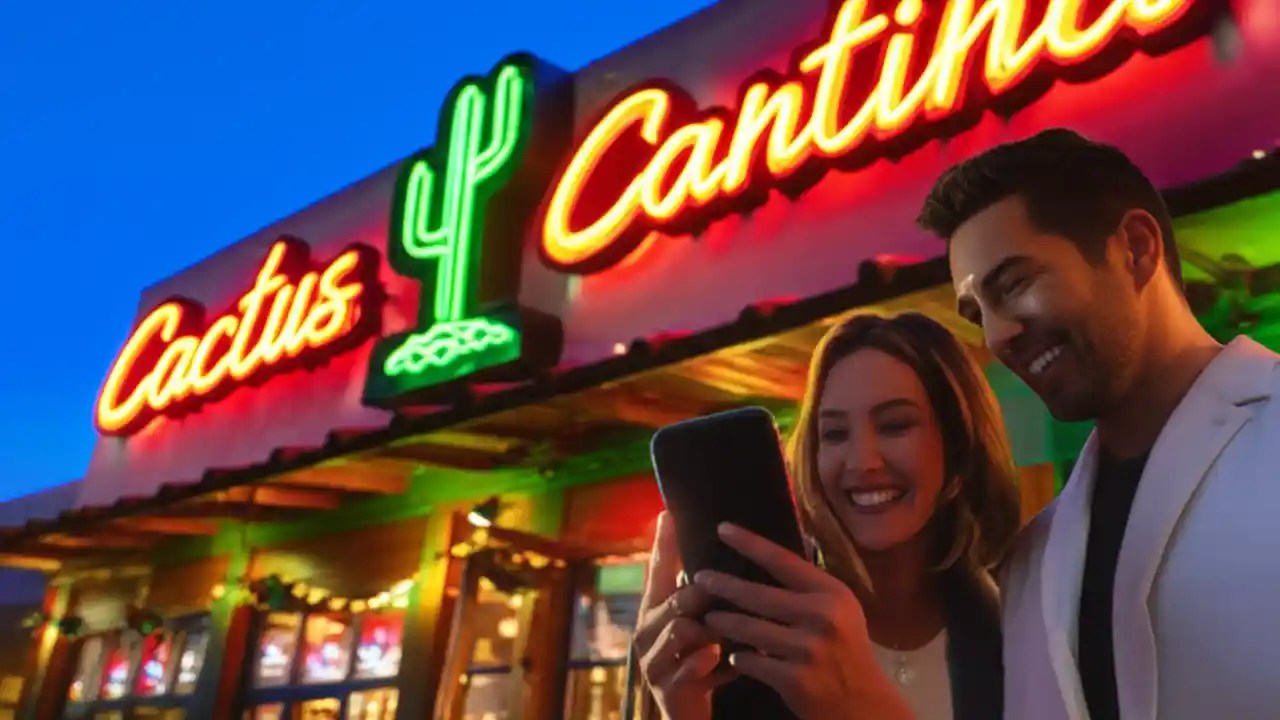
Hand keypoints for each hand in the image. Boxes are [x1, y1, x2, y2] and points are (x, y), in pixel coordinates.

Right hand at [634, 512, 734, 719]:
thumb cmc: (702, 669)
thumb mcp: (704, 630)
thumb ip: (705, 601)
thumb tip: (723, 563)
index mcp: (656, 613)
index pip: (658, 572)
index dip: (663, 544)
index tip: (667, 514)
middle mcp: (647, 633)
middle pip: (676, 598)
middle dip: (702, 593)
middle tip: (723, 590)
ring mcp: (653, 662)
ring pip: (682, 629)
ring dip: (711, 630)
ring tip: (728, 634)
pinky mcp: (667, 689)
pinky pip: (691, 666)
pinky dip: (713, 664)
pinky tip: (727, 664)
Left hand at [694, 523, 913, 719]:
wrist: (864, 704)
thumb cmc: (847, 650)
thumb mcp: (840, 609)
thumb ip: (808, 587)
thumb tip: (767, 554)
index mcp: (831, 593)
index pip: (782, 560)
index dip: (749, 543)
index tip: (722, 529)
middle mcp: (821, 616)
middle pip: (757, 595)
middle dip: (723, 585)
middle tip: (698, 578)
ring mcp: (807, 649)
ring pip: (749, 629)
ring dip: (723, 623)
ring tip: (708, 617)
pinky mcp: (795, 679)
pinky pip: (752, 662)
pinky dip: (739, 658)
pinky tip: (733, 655)